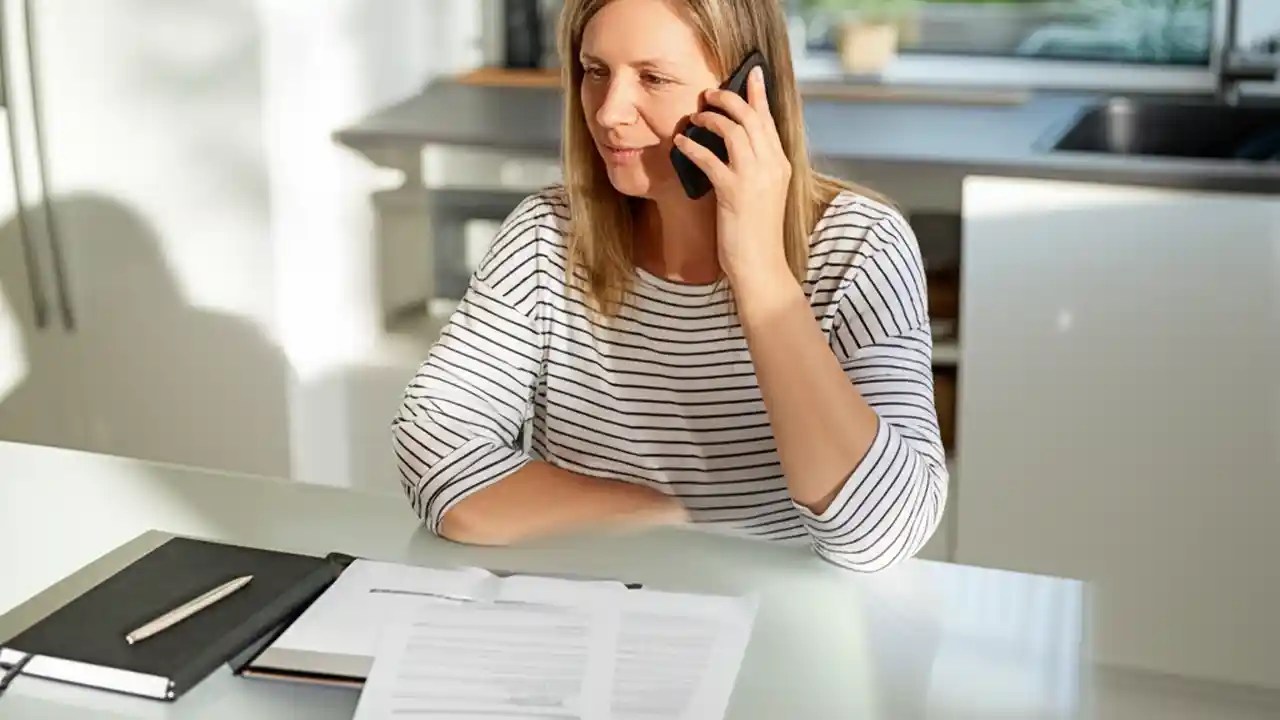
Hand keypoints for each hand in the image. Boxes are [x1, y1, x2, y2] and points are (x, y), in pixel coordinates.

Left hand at [672, 66, 791, 286]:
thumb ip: (755, 168)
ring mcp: (755, 179)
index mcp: (780, 165)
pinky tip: (680, 143)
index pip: (769, 120)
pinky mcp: (734, 193)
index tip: (750, 73)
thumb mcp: (762, 195)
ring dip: (711, 119)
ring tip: (696, 117)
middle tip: (710, 93)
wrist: (761, 267)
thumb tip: (735, 144)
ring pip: (734, 131)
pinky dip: (692, 147)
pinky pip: (710, 158)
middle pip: (751, 117)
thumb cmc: (757, 235)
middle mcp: (772, 166)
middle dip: (729, 98)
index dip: (757, 94)